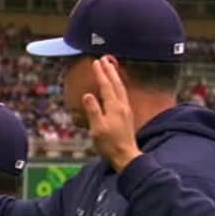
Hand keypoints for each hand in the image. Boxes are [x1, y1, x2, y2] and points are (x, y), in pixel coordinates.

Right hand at [83, 56, 143, 172]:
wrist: (126, 156)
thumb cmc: (109, 145)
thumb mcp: (97, 129)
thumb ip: (93, 111)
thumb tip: (88, 95)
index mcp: (114, 107)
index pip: (106, 86)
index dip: (101, 74)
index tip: (96, 62)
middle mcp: (122, 106)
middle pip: (116, 84)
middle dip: (110, 71)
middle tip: (105, 59)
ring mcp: (126, 110)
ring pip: (121, 88)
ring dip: (116, 76)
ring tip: (111, 68)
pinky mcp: (127, 115)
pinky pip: (123, 94)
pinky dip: (118, 86)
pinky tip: (116, 87)